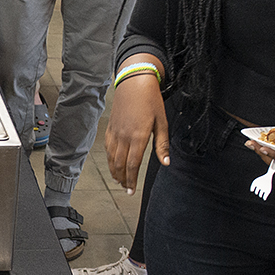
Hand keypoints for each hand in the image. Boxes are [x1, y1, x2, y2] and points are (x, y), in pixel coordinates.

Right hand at [104, 57, 166, 192]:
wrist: (134, 83)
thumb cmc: (151, 101)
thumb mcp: (162, 122)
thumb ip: (162, 144)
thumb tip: (166, 163)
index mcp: (138, 136)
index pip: (133, 164)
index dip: (131, 179)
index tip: (131, 191)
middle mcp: (124, 136)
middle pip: (120, 164)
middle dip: (122, 179)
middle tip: (126, 189)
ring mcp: (115, 131)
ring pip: (111, 157)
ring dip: (114, 170)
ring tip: (118, 180)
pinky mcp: (110, 126)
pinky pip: (107, 147)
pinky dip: (109, 158)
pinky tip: (112, 163)